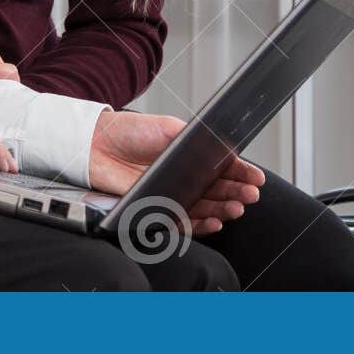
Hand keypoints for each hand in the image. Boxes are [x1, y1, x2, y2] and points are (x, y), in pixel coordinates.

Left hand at [87, 110, 264, 234]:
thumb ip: (194, 138)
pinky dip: (200, 225)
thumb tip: (220, 149)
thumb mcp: (168, 128)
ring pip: (206, 208)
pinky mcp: (158, 210)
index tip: (256, 178)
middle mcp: (187, 178)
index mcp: (193, 156)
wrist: (98, 145)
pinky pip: (183, 223)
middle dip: (238, 193)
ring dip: (224, 210)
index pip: (224, 167)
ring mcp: (174, 194)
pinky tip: (213, 221)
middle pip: (219, 190)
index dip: (242, 173)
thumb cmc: (131, 132)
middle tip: (250, 195)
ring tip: (236, 208)